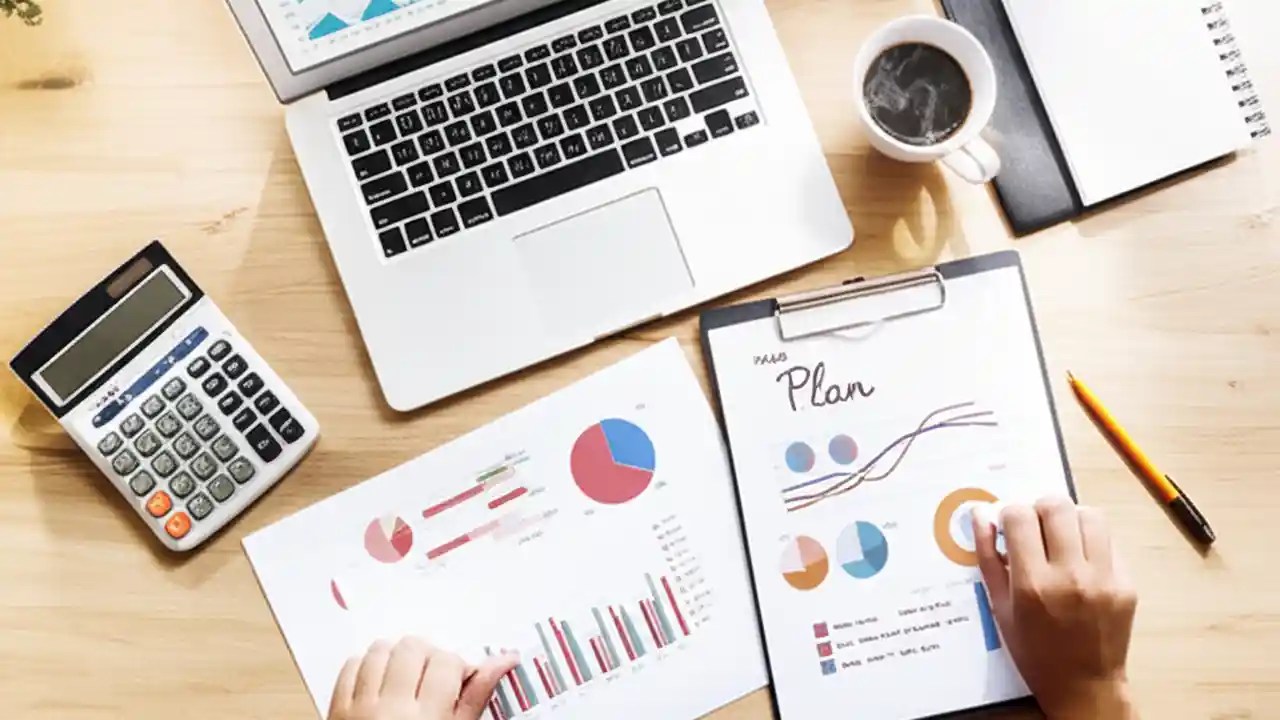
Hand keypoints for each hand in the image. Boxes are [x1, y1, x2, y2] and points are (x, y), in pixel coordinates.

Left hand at [328, 637, 518, 719]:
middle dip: (428, 656)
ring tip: (407, 676)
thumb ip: (477, 696)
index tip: (458, 677)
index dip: (457, 665)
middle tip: (433, 676)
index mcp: (428, 717)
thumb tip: (502, 661)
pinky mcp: (338, 709)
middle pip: (412, 648)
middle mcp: (392, 709)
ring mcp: (361, 707)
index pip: (447, 661)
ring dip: (396, 656)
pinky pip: (351, 666)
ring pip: (379, 650)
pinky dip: (367, 666)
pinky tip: (380, 681)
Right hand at [973, 497, 1138, 719]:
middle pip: (1057, 506)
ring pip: (1090, 515)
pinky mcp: (1127, 583)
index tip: (1010, 527)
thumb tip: (981, 515)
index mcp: (1032, 584)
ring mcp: (1104, 579)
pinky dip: (1091, 542)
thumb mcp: (1000, 607)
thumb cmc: (1034, 650)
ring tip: (1062, 538)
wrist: (1084, 685)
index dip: (1010, 514)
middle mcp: (1070, 576)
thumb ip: (988, 557)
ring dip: (1070, 519)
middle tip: (1036, 526)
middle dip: (1040, 508)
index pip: (1020, 516)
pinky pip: (1109, 542)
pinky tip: (1081, 561)